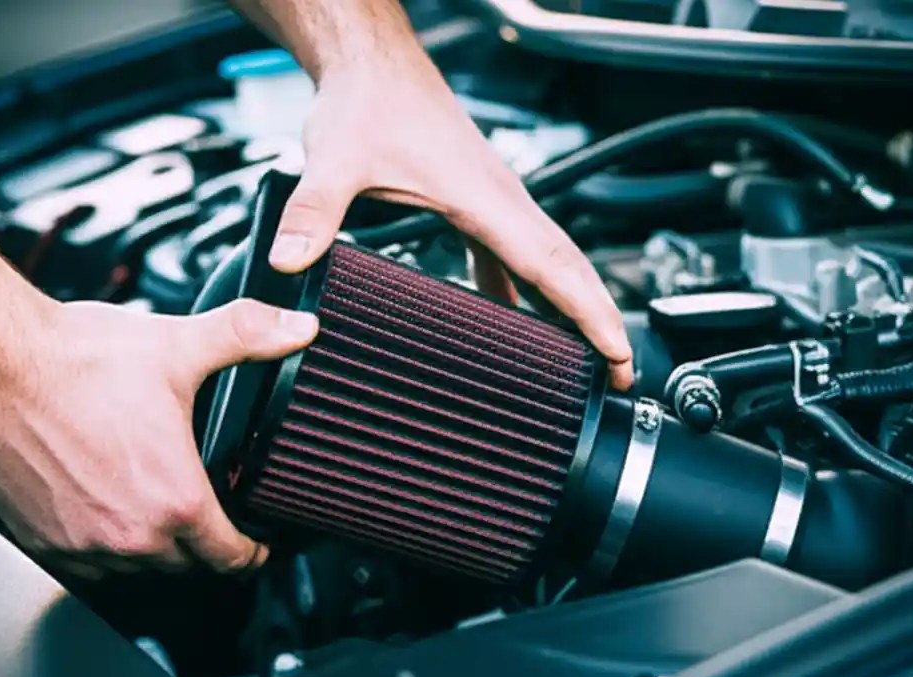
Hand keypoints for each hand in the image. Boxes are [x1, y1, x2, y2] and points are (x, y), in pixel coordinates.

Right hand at [0, 299, 317, 575]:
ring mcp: (80, 544)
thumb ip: (249, 336)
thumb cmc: (76, 359)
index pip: (230, 559)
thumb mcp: (180, 346)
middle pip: (185, 566)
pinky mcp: (38, 539)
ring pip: (134, 569)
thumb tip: (298, 327)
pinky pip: (84, 565)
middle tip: (208, 516)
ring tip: (154, 506)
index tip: (256, 546)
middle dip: (202, 544)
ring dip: (150, 547)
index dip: (252, 553)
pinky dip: (101, 547)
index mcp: (175, 500)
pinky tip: (105, 507)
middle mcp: (129, 535)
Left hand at [266, 55, 633, 388]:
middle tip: (622, 376)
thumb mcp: (336, 159)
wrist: (371, 63)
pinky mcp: (474, 202)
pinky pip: (514, 255)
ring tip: (586, 360)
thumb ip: (314, 211)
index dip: (588, 313)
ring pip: (547, 262)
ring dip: (569, 308)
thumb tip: (290, 261)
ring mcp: (492, 202)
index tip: (617, 353)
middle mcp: (501, 200)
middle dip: (599, 322)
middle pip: (567, 269)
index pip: (552, 264)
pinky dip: (526, 291)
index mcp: (484, 198)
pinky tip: (515, 321)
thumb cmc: (366, 99)